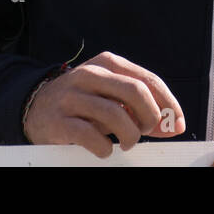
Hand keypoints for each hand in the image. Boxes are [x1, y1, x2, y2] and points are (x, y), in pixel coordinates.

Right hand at [23, 51, 185, 158]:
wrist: (37, 108)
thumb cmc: (85, 102)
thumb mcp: (112, 94)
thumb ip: (141, 106)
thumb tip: (175, 125)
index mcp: (108, 63)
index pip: (148, 80)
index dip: (168, 104)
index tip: (177, 124)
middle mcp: (90, 75)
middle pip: (135, 92)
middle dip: (150, 116)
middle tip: (147, 131)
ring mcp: (72, 97)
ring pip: (115, 114)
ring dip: (130, 135)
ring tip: (128, 142)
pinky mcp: (59, 121)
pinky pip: (90, 136)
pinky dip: (105, 148)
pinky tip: (105, 150)